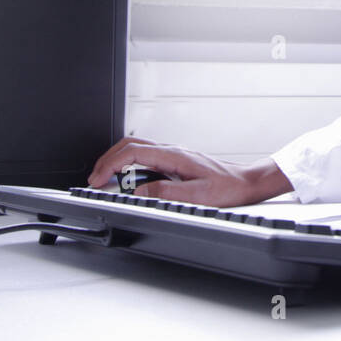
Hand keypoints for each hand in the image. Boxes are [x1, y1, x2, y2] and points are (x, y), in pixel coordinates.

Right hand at [87, 136, 290, 206]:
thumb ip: (167, 192)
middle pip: (130, 146)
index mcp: (174, 156)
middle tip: (94, 180)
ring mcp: (173, 155)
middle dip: (107, 161)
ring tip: (107, 182)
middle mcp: (172, 151)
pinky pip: (146, 158)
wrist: (245, 182)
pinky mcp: (175, 161)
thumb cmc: (228, 187)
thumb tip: (139, 192)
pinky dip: (130, 167)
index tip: (97, 180)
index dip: (110, 165)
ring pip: (136, 150)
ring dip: (117, 163)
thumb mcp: (198, 195)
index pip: (132, 152)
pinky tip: (129, 182)